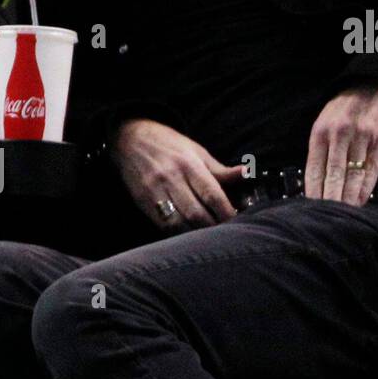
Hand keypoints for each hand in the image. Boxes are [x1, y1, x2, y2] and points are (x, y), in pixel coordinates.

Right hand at [111, 118, 244, 230]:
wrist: (130, 139)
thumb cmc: (168, 145)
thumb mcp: (196, 151)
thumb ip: (220, 169)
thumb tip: (247, 174)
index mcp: (188, 164)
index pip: (212, 194)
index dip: (227, 212)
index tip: (238, 222)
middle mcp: (171, 178)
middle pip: (196, 213)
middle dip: (213, 228)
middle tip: (226, 236)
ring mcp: (154, 192)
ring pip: (178, 224)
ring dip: (196, 235)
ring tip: (209, 239)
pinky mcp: (143, 202)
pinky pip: (163, 226)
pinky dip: (178, 234)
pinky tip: (189, 236)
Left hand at [304, 75, 377, 204]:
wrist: (372, 85)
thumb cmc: (343, 108)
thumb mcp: (323, 123)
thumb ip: (319, 150)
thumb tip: (315, 182)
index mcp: (321, 132)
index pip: (314, 168)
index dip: (313, 190)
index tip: (310, 208)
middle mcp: (340, 135)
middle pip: (334, 174)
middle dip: (330, 198)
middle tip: (327, 217)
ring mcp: (362, 137)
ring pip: (353, 174)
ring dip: (348, 197)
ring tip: (344, 214)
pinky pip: (372, 169)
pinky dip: (365, 187)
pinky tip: (360, 200)